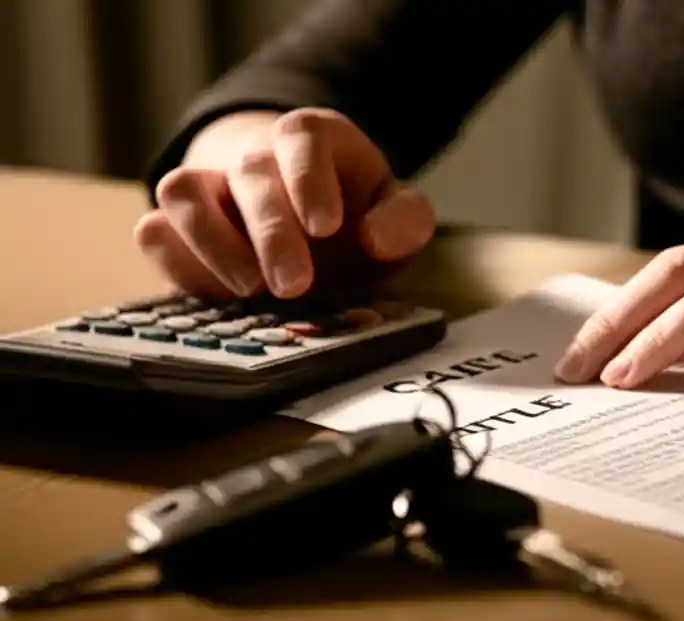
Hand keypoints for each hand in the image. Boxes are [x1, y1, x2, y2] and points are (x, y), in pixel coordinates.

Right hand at [135, 108, 434, 298]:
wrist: (310, 220)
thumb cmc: (356, 214)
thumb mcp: (394, 212)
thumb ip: (404, 220)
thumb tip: (377, 239)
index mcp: (310, 138)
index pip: (301, 136)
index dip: (308, 178)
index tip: (327, 227)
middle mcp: (252, 155)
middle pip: (248, 171)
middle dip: (270, 232)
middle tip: (294, 285)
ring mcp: (207, 186)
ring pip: (180, 190)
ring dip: (210, 242)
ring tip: (250, 290)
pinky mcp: (176, 227)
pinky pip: (153, 231)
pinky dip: (175, 261)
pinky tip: (212, 294)